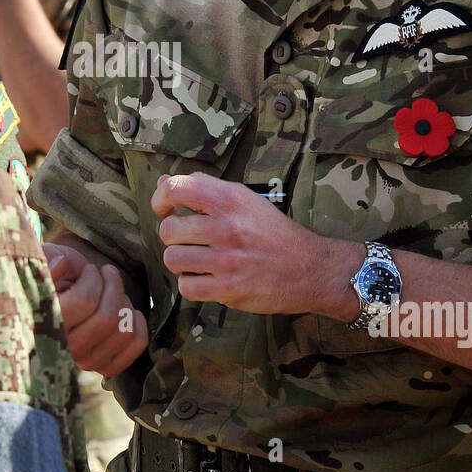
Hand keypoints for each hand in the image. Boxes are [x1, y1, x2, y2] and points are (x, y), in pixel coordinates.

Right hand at [42, 242, 147, 376]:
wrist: (52, 307)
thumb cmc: (50, 280)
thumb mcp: (40, 265)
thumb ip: (46, 265)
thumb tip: (62, 263)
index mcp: (45, 325)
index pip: (85, 302)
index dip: (93, 279)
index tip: (90, 270)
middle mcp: (66, 349)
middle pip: (108, 317)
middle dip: (113, 286)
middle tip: (107, 273)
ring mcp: (86, 361)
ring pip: (124, 330)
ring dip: (125, 303)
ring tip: (114, 292)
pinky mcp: (105, 367)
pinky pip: (136, 345)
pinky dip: (139, 323)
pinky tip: (129, 310)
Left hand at [152, 172, 327, 312]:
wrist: (311, 268)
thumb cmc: (273, 233)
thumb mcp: (245, 200)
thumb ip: (205, 188)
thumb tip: (163, 181)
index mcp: (230, 200)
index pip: (176, 189)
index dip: (160, 200)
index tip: (166, 210)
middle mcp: (228, 227)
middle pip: (169, 230)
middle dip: (174, 237)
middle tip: (190, 241)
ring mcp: (228, 260)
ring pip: (173, 259)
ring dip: (181, 262)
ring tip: (197, 261)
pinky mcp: (230, 289)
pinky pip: (186, 287)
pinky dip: (191, 285)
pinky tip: (206, 279)